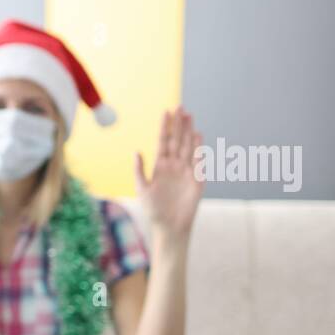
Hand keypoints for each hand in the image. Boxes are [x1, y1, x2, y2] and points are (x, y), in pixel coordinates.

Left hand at [134, 106, 204, 238]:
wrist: (169, 226)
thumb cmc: (154, 210)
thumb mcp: (142, 189)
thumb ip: (140, 171)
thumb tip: (137, 151)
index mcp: (160, 166)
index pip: (163, 142)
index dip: (165, 127)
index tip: (166, 112)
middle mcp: (174, 165)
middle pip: (177, 140)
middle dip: (179, 124)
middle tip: (181, 107)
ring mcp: (186, 171)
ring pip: (188, 147)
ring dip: (189, 132)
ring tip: (190, 116)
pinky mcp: (197, 179)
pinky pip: (198, 161)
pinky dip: (198, 149)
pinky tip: (198, 136)